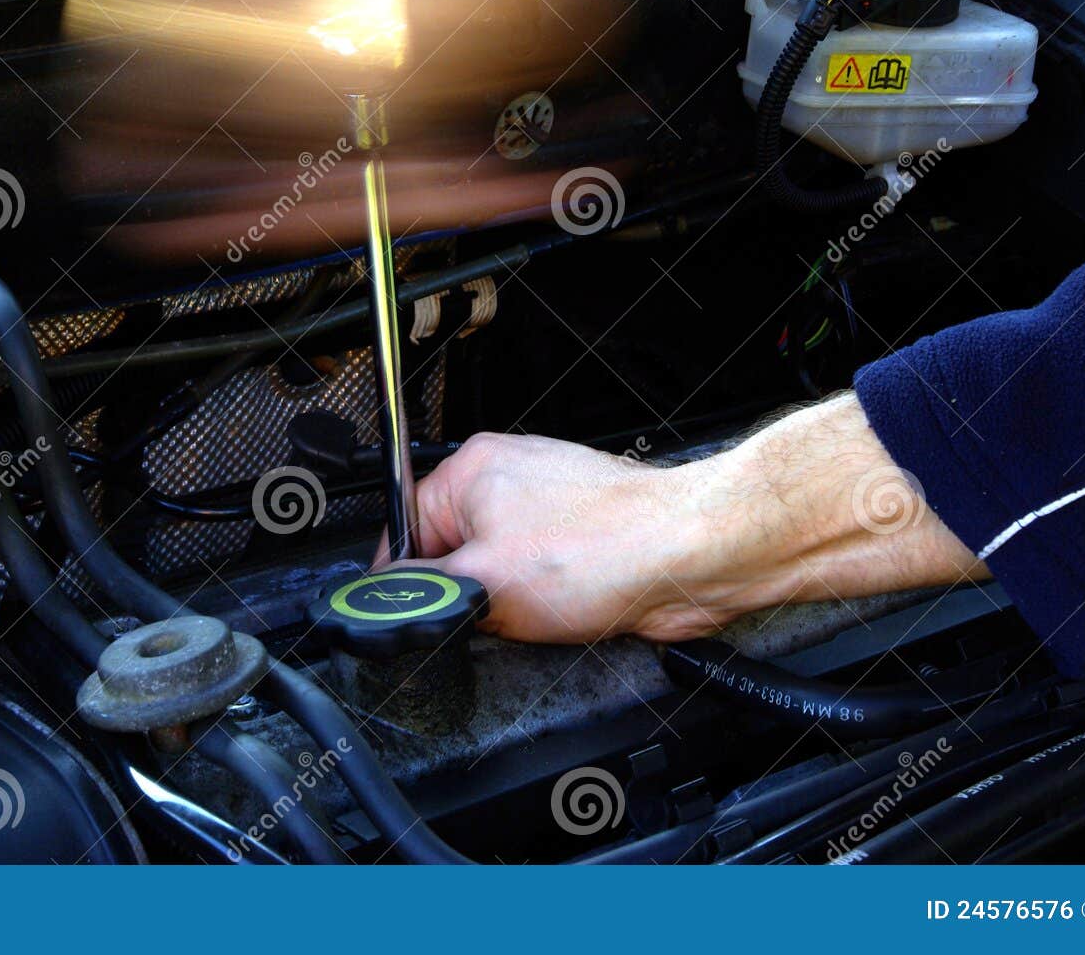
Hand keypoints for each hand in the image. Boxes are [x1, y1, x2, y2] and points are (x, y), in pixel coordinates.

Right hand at [384, 394, 987, 643]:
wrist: (694, 555)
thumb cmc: (609, 549)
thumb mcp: (484, 586)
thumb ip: (425, 593)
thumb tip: (390, 601)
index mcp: (470, 470)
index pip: (402, 531)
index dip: (407, 584)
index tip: (423, 614)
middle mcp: (507, 477)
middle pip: (452, 552)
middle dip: (469, 592)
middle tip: (496, 610)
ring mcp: (548, 502)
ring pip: (500, 569)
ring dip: (513, 600)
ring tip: (544, 606)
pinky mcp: (582, 532)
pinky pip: (541, 576)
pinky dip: (549, 599)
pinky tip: (571, 605)